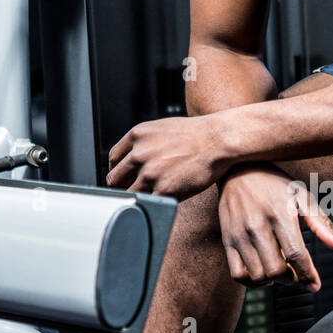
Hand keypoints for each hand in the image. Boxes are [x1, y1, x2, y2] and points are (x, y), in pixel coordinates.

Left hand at [106, 116, 221, 198]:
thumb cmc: (198, 134)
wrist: (219, 140)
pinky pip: (148, 203)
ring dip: (136, 198)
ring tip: (145, 199)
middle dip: (122, 187)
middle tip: (130, 191)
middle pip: (115, 178)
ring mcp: (149, 173)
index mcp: (137, 135)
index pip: (114, 159)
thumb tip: (138, 156)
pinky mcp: (162, 190)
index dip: (117, 170)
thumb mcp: (164, 128)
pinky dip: (152, 204)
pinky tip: (158, 203)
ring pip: (129, 194)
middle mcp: (139, 153)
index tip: (123, 177)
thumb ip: (146, 141)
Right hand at [218, 165, 332, 292]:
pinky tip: (262, 274)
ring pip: (258, 276)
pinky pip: (237, 274)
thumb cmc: (273, 184)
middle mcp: (258, 225)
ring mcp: (239, 234)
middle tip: (296, 274)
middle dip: (291, 279)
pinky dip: (252, 282)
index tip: (314, 285)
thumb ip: (320, 222)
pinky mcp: (227, 240)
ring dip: (273, 282)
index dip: (307, 274)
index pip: (296, 254)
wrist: (238, 170)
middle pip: (276, 270)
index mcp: (280, 214)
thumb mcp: (301, 196)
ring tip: (280, 271)